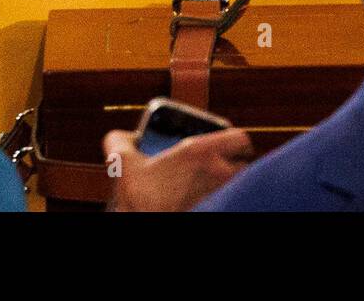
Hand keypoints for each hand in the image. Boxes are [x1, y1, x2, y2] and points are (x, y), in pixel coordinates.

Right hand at [102, 127, 253, 211]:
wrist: (151, 226)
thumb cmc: (142, 202)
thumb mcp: (123, 168)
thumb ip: (120, 144)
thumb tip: (123, 137)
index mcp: (202, 154)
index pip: (240, 139)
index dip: (235, 140)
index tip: (226, 145)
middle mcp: (221, 174)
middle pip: (244, 163)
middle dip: (233, 165)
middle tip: (218, 169)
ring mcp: (226, 196)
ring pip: (241, 184)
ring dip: (230, 184)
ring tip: (213, 188)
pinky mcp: (226, 210)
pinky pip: (237, 201)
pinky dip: (227, 200)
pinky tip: (210, 202)